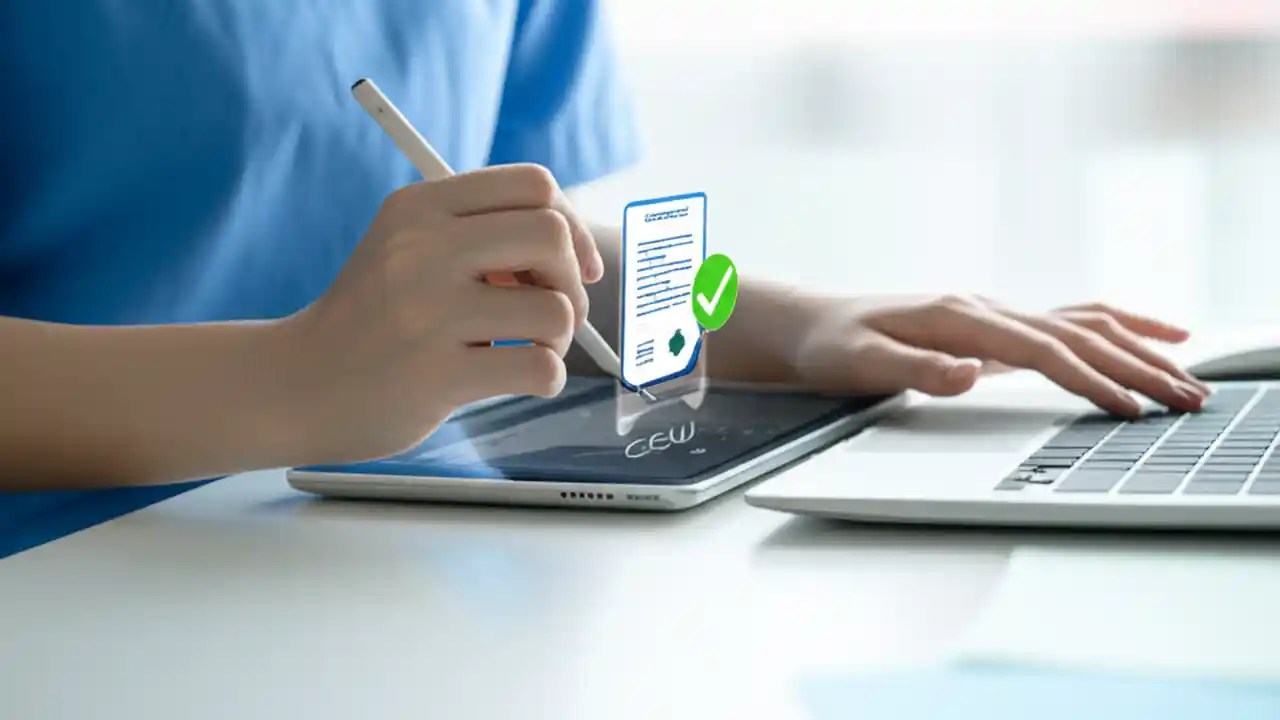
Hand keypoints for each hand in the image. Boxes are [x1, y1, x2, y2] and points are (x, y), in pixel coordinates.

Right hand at [278, 163, 601, 462]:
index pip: (533, 184)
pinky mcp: (437, 374)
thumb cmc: (374, 319)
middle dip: (571, 279)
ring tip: (528, 349)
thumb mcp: (408, 248)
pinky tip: (517, 380)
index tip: (569, 264)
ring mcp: (428, 312)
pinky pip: (541, 367)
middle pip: (551, 235)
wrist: (297, 385)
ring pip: (555, 309)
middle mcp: (422, 249)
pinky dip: (548, 378)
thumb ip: (479, 234)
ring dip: (560, 338)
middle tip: (550, 311)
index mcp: (419, 207)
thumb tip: (576, 249)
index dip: (569, 224)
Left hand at [788, 294, 1209, 416]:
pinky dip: (1116, 324)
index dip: (1087, 378)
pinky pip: (1069, 319)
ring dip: (1137, 346)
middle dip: (1134, 365)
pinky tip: (1150, 333)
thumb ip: (915, 370)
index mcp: (958, 318)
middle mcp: (984, 308)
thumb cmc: (833, 346)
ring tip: (1188, 371)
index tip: (1126, 406)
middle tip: (1185, 398)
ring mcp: (992, 313)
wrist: (813, 323)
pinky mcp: (994, 324)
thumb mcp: (860, 363)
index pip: (1040, 350)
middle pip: (1076, 334)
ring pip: (1082, 323)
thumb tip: (970, 374)